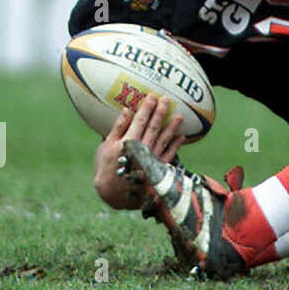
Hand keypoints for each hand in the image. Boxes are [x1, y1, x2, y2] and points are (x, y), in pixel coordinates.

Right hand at [93, 94, 184, 208]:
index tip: (153, 97)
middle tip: (167, 100)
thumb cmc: (105, 168)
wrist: (113, 192)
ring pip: (164, 139)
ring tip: (180, 116)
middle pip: (153, 127)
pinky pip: (169, 155)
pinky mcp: (157, 168)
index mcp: (128, 142)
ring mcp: (151, 159)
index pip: (140, 121)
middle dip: (161, 112)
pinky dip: (176, 146)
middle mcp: (142, 149)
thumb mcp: (105, 147)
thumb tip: (126, 110)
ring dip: (172, 127)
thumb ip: (117, 129)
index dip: (147, 108)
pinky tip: (182, 137)